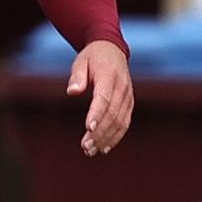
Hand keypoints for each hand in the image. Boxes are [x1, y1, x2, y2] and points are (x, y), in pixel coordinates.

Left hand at [67, 40, 132, 156]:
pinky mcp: (129, 103)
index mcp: (109, 76)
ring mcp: (127, 97)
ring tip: (91, 151)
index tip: (89, 129)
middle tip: (85, 147)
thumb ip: (77, 77)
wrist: (112, 50)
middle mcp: (122, 88)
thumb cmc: (92, 57)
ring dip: (106, 138)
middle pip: (112, 114)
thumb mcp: (80, 61)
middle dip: (99, 133)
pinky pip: (124, 122)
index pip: (104, 98)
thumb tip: (72, 92)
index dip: (97, 114)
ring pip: (120, 122)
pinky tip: (104, 148)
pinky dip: (116, 136)